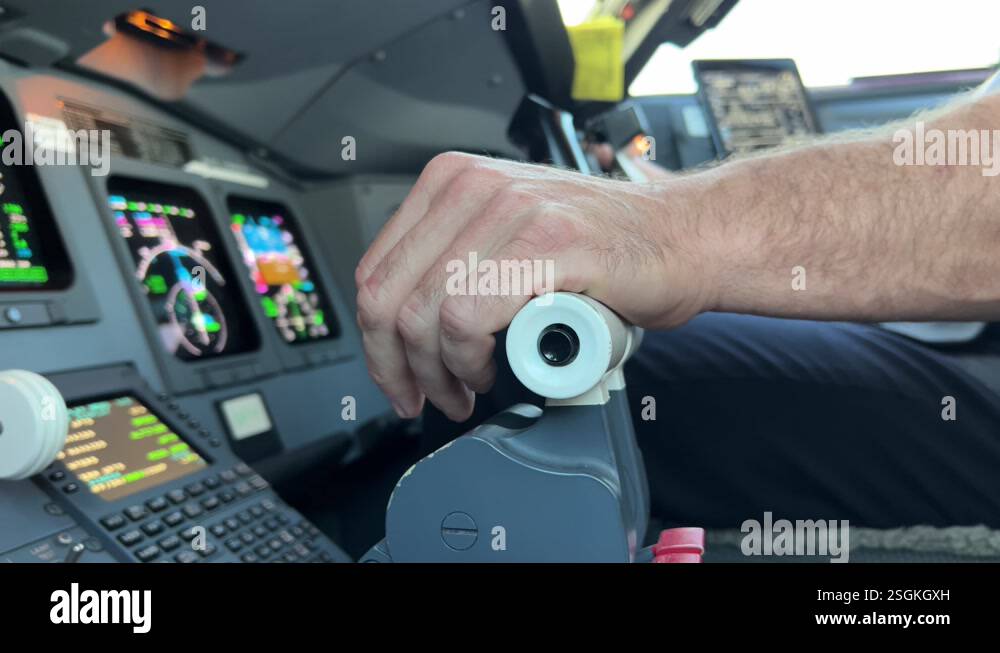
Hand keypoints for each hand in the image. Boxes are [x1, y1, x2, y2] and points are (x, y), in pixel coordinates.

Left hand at [355, 152, 714, 420]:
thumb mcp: (509, 237)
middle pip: (388, 297)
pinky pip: (466, 317)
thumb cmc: (605, 247)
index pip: (374, 270)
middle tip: (425, 397)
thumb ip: (458, 260)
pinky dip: (468, 360)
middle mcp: (473, 186)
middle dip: (397, 367)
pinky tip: (490, 370)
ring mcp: (509, 211)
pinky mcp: (544, 244)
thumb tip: (407, 322)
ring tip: (463, 391)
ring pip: (423, 312)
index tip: (397, 375)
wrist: (683, 237)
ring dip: (436, 372)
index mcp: (453, 181)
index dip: (377, 341)